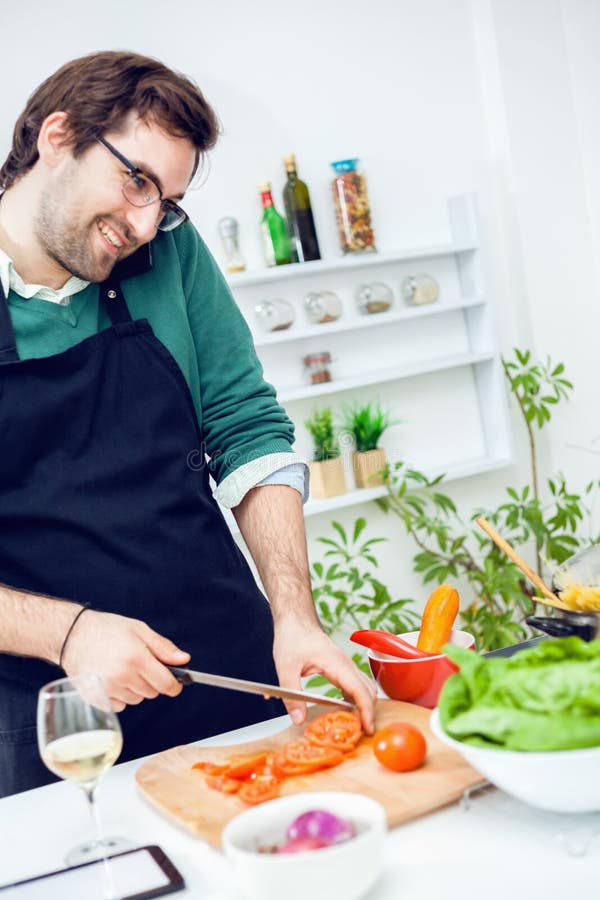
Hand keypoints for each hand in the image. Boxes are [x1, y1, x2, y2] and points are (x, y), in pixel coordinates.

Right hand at [61, 609, 190, 711]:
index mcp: (136, 658)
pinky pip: (120, 705)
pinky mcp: (96, 698)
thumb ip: (163, 647)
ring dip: (136, 688)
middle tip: (140, 665)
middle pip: (152, 693)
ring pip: (136, 699)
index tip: (175, 683)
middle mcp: (122, 676)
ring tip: (123, 669)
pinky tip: (112, 679)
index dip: (175, 685)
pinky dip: (120, 696)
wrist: (71, 634)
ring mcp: (108, 689)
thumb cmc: (106, 629)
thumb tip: (184, 660)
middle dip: (152, 681)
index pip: (166, 684)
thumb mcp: (139, 629)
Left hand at [272, 618, 376, 733]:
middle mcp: (346, 664)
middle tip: (361, 732)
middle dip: (369, 711)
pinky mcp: (341, 665)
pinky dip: (357, 697)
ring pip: (365, 686)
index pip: (360, 691)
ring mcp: (345, 664)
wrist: (295, 619)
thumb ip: (292, 695)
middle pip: (369, 690)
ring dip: (365, 704)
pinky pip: (356, 683)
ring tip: (356, 724)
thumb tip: (298, 720)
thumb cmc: (292, 637)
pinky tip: (347, 708)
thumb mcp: (285, 667)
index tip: (367, 729)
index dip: (367, 712)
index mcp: (337, 664)